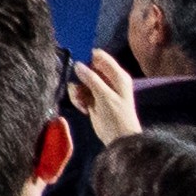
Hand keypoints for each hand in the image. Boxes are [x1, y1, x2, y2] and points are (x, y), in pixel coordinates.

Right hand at [66, 47, 141, 162]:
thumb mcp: (105, 96)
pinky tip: (83, 109)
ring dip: (77, 91)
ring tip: (80, 102)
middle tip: (77, 88)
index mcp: (117, 76)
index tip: (75, 62)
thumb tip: (78, 65)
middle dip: (79, 78)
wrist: (120, 139)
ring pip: (81, 82)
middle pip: (88, 69)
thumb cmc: (117, 116)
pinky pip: (80, 93)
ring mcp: (100, 90)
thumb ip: (91, 79)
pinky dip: (78, 100)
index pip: (101, 57)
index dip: (87, 57)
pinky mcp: (93, 100)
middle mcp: (109, 80)